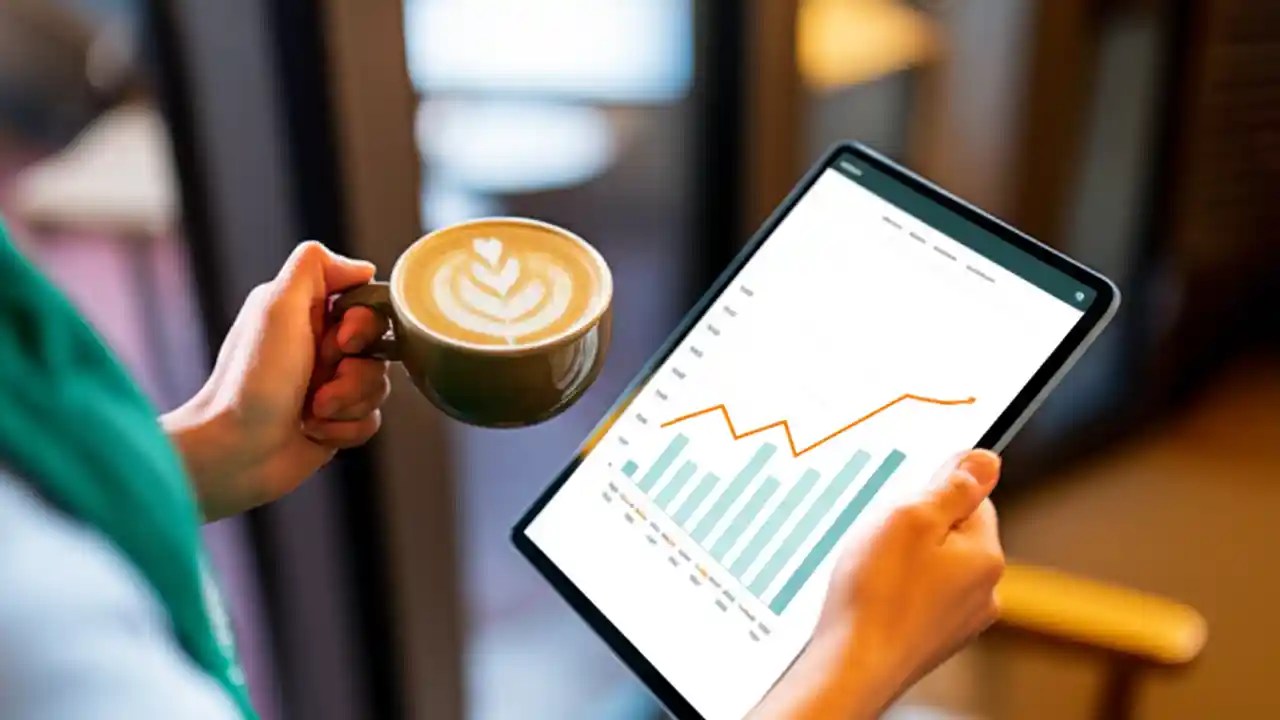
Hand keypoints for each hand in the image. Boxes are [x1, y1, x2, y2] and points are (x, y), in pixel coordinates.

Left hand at [162, 241, 391, 520]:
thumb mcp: (276, 305)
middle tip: (318, 381)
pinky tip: (313, 431)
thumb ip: (315, 266)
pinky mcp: (334, 421)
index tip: (339, 340)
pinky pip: (371, 420)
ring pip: (379, 386)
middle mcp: (318, 346)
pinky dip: (344, 428)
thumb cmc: (251, 381)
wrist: (235, 451)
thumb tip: (362, 268)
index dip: (364, 326)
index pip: (367, 305)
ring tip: (312, 411)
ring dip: (348, 402)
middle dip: (355, 370)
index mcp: (305, 312)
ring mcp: (328, 385)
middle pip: (379, 348)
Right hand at [749, 450, 1003, 719]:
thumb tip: (986, 460)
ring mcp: (958, 619)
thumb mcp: (911, 517)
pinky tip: (871, 595)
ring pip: (933, 566)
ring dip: (902, 560)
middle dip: (915, 528)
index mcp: (985, 556)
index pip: (972, 499)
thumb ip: (952, 486)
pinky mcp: (932, 638)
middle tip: (879, 538)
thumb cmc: (877, 594)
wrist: (852, 666)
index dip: (930, 494)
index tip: (900, 506)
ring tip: (870, 569)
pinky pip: (918, 596)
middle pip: (952, 533)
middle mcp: (982, 590)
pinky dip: (896, 590)